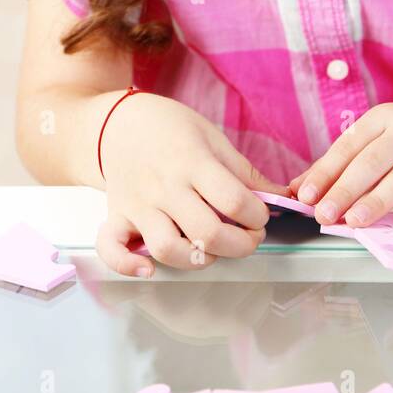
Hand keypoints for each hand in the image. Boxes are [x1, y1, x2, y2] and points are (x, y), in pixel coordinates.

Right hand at [95, 91, 290, 276]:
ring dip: (198, 259)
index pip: (234, 200)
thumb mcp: (212, 137)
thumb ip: (244, 171)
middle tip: (250, 236)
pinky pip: (112, 249)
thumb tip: (280, 195)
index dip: (258, 215)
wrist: (118, 122)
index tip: (261, 214)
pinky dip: (127, 265)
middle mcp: (164, 187)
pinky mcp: (117, 216)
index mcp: (192, 162)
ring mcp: (138, 204)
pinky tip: (149, 270)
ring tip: (214, 250)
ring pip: (166, 248)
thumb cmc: (170, 127)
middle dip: (241, 244)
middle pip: (206, 232)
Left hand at [287, 95, 392, 231]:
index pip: (349, 146)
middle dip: (346, 189)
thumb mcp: (376, 138)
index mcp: (382, 118)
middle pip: (374, 161)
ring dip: (379, 199)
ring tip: (355, 221)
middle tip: (325, 215)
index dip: (326, 172)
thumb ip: (339, 164)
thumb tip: (297, 190)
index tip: (306, 197)